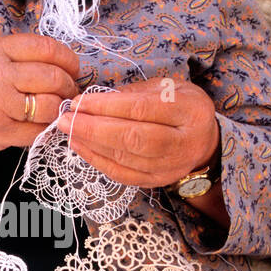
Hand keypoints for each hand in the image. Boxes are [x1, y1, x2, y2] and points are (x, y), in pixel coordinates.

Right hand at [0, 32, 79, 162]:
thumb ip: (12, 55)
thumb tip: (56, 61)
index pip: (43, 47)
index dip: (67, 58)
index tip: (73, 67)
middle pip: (51, 76)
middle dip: (69, 85)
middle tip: (71, 90)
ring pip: (49, 105)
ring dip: (61, 108)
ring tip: (59, 108)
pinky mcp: (1, 132)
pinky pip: (38, 130)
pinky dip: (46, 128)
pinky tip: (44, 124)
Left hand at [56, 76, 220, 188]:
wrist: (204, 142)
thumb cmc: (181, 108)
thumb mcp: (167, 88)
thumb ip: (135, 92)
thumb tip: (94, 100)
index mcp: (190, 111)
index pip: (141, 109)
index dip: (106, 106)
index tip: (80, 101)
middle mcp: (183, 143)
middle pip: (133, 138)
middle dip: (94, 129)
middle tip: (66, 119)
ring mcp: (171, 167)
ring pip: (126, 159)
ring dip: (91, 145)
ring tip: (69, 131)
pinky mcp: (158, 182)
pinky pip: (123, 175)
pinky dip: (98, 161)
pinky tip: (81, 147)